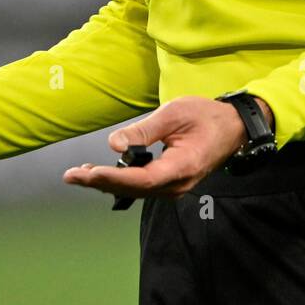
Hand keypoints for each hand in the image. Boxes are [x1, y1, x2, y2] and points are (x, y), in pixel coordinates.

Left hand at [62, 95, 272, 199]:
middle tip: (71, 176)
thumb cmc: (207, 116)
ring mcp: (175, 187)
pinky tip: (101, 174)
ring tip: (79, 175)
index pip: (141, 178)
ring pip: (136, 191)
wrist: (234, 128)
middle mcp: (178, 184)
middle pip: (134, 189)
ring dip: (107, 183)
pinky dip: (120, 181)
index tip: (88, 173)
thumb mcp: (174, 113)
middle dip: (100, 182)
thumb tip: (114, 145)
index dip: (112, 177)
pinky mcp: (171, 183)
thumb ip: (144, 130)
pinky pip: (142, 187)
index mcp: (182, 166)